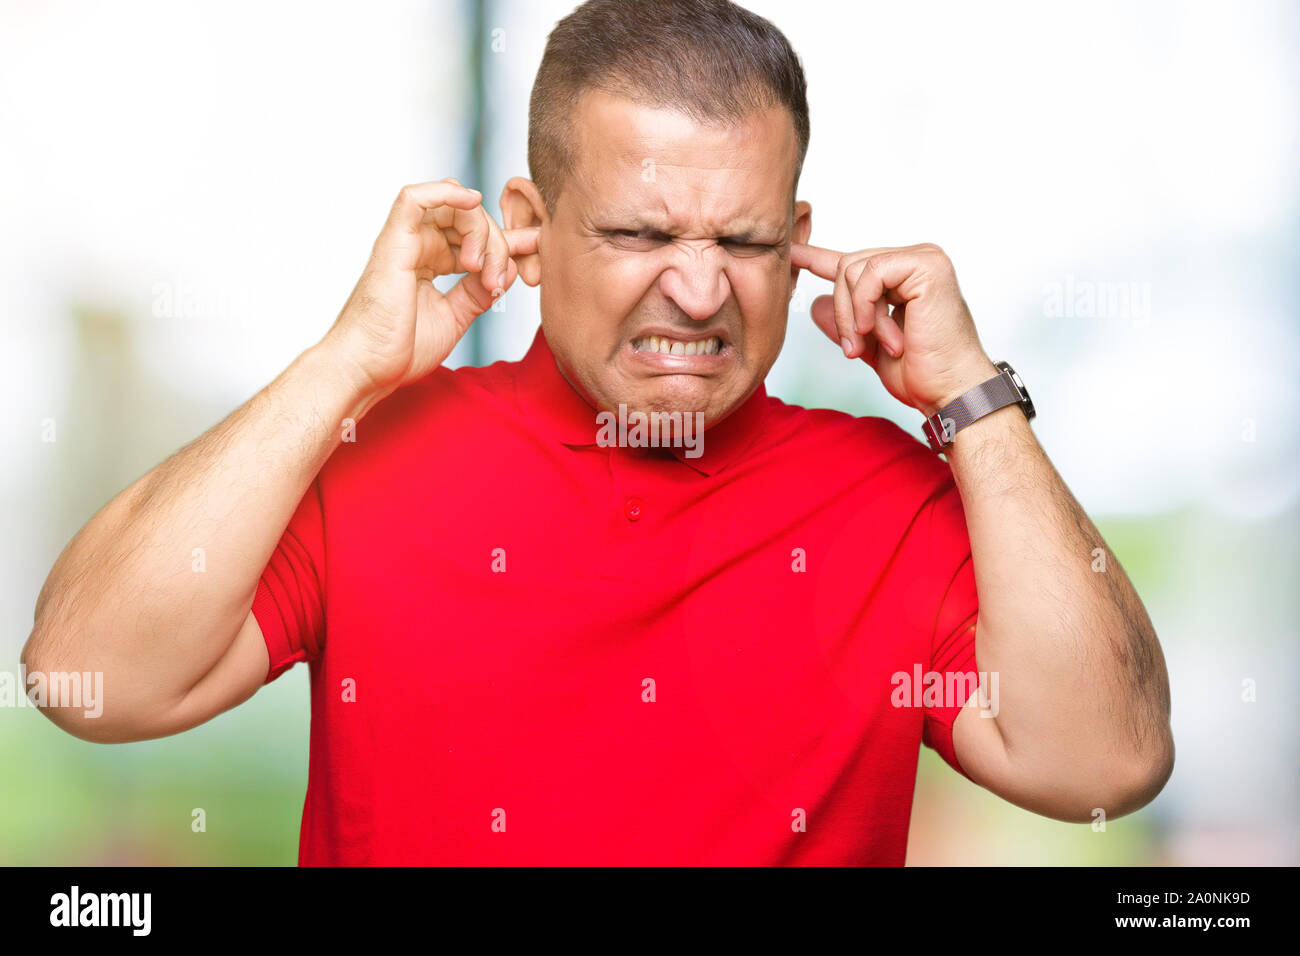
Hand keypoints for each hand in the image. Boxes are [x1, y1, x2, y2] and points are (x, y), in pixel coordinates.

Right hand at [319, 178, 539, 400]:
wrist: (368, 370)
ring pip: (453, 207)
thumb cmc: (401, 350)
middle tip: (498, 281)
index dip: (508, 240)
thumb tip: (511, 266)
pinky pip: (415, 198)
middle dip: (496, 243)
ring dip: (481, 231)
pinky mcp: (393, 242)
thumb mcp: (456, 317)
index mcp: (429, 263)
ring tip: (481, 270)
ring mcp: (404, 242)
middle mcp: (417, 246)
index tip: (535, 248)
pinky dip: (445, 193)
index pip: (474, 236)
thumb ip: (480, 291)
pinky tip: (472, 203)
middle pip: (470, 219)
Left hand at [790, 242, 997, 417]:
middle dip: (842, 312)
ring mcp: (923, 259)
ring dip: (854, 316)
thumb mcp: (871, 346)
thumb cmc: (923, 373)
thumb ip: (847, 323)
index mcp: (906, 276)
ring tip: (877, 343)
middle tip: (855, 348)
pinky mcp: (926, 266)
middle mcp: (916, 260)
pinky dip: (865, 308)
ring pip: (852, 270)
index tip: (792, 253)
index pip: (855, 262)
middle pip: (847, 266)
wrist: (950, 391)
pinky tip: (883, 333)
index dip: (819, 258)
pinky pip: (869, 274)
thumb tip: (816, 305)